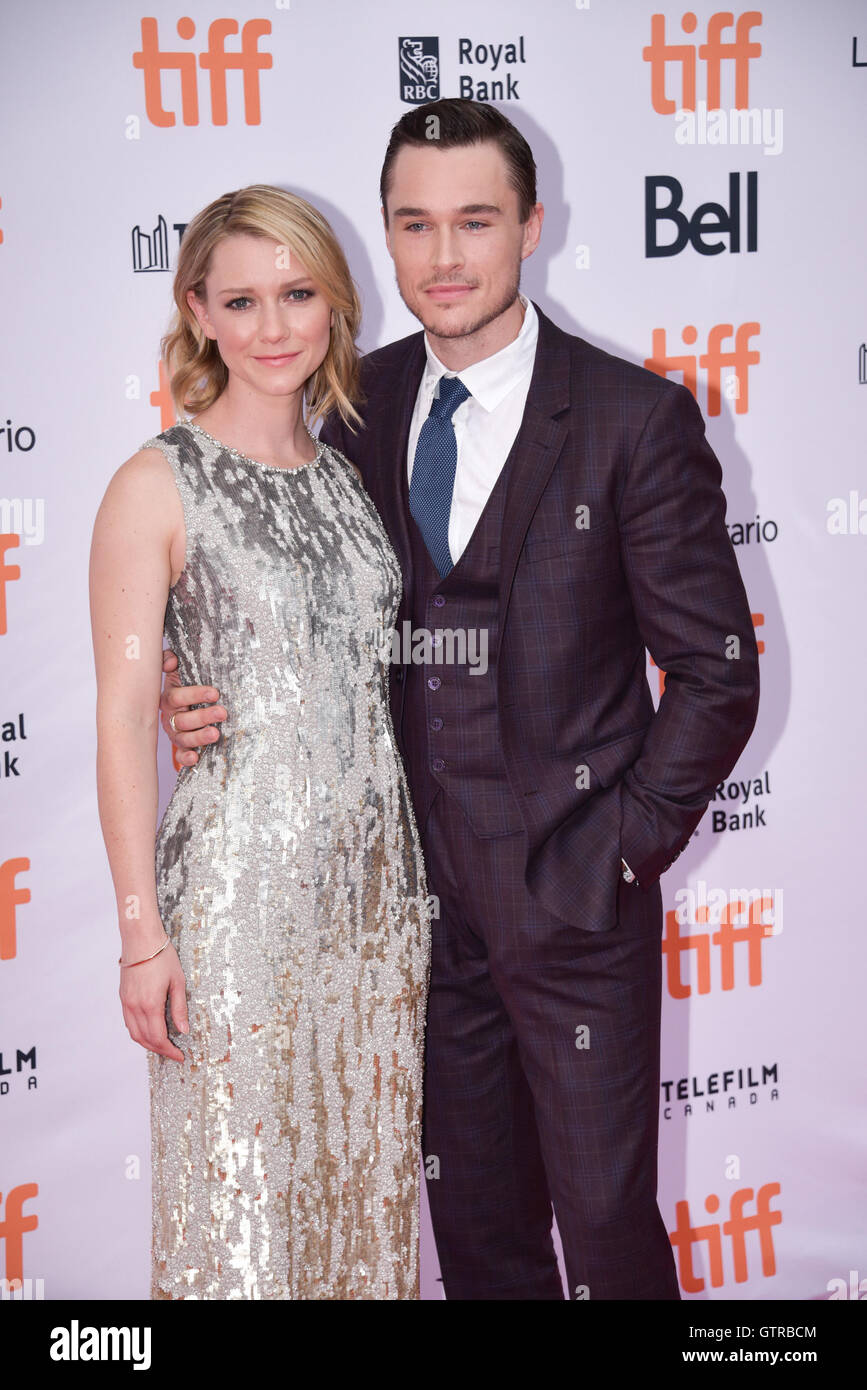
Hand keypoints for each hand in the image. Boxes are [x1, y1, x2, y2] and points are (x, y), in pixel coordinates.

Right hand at [119, 936, 188, 1062]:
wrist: (141, 940)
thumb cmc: (162, 957)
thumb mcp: (178, 982)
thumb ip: (179, 1008)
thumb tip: (183, 1030)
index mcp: (150, 1004)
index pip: (158, 1038)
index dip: (169, 1051)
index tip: (180, 1056)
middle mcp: (135, 1007)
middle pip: (145, 1040)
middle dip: (159, 1050)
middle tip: (173, 1053)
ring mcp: (126, 1002)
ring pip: (134, 1033)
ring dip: (147, 1043)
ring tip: (162, 1045)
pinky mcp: (123, 997)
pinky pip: (129, 1022)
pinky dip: (138, 1032)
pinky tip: (149, 1030)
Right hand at [159, 648, 225, 765]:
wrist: (186, 699)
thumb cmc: (185, 683)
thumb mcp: (178, 668)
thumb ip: (170, 659)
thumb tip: (171, 662)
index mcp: (169, 698)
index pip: (178, 696)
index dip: (195, 694)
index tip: (215, 693)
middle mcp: (170, 716)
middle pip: (182, 720)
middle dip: (204, 716)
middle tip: (223, 712)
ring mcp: (175, 732)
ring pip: (183, 738)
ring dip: (199, 737)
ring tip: (216, 733)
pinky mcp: (181, 746)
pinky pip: (180, 755)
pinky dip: (186, 758)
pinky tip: (196, 758)